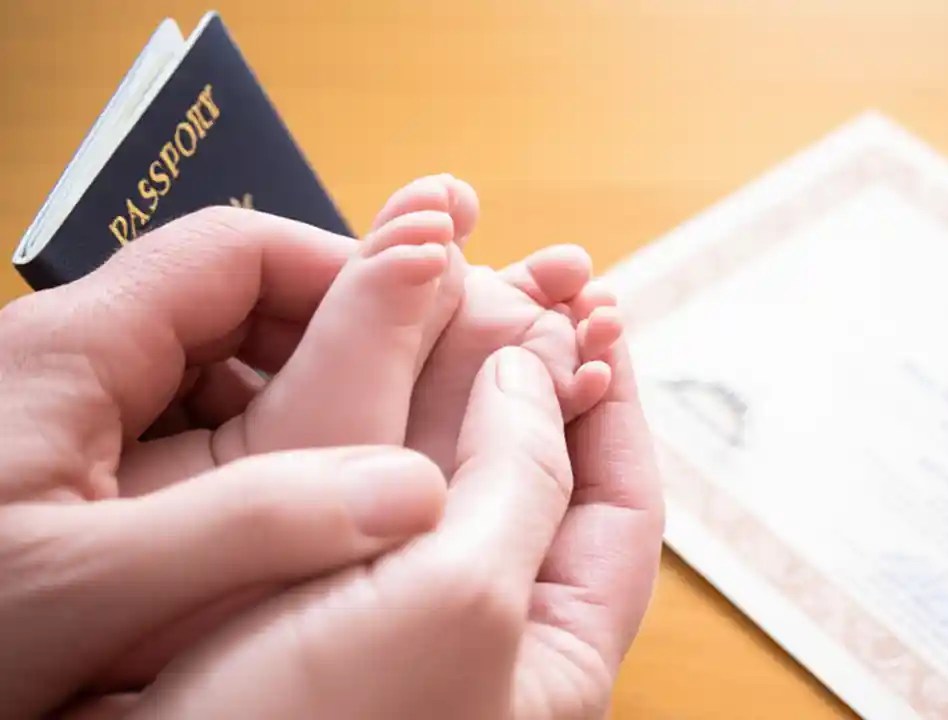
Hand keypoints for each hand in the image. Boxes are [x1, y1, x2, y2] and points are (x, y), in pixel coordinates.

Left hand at [0, 208, 446, 718]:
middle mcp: (68, 359)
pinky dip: (256, 448)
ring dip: (298, 399)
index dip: (342, 268)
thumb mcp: (92, 588)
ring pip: (216, 366)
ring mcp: (70, 411)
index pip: (233, 249)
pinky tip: (288, 503)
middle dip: (331, 338)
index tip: (424, 321)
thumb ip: (253, 528)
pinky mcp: (72, 462)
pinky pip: (187, 424)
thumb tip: (412, 489)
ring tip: (360, 460)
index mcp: (67, 348)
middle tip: (409, 399)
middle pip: (233, 300)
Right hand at [109, 344, 662, 718]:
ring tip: (454, 290)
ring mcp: (399, 610)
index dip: (613, 402)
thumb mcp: (460, 599)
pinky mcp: (318, 595)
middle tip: (521, 283)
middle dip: (530, 376)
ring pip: (448, 471)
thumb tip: (535, 372)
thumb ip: (519, 479)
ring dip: (451, 382)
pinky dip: (379, 416)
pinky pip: (372, 487)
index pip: (621, 502)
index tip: (599, 316)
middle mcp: (487, 628)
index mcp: (558, 650)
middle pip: (535, 476)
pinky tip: (365, 358)